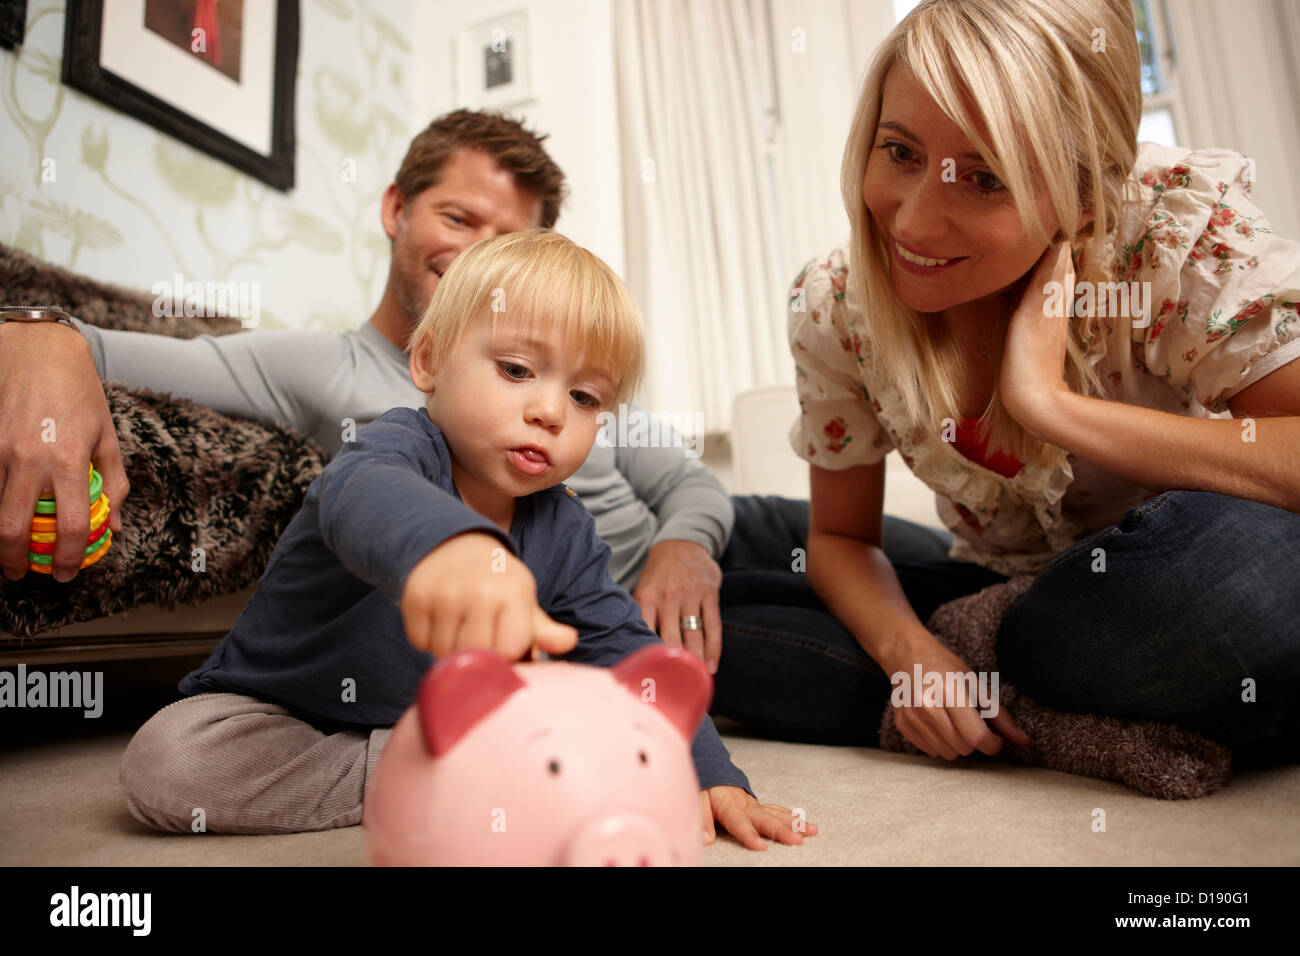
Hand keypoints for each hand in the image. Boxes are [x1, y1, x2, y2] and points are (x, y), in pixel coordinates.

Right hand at [0, 322, 128, 581]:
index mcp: (68, 460)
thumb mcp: (108, 438)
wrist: (39, 354)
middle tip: (24, 572)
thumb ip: (114, 485)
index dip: (65, 556)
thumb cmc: (80, 396)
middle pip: (12, 529)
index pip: (67, 524)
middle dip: (15, 561)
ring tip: (8, 554)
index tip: (65, 571)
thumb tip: (113, 527)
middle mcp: (29, 460)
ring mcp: (0, 452)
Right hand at [400, 531, 577, 660]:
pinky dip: (427, 638)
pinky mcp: (414, 598)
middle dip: (477, 654)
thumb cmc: (494, 579)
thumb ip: (543, 628)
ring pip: (444, 653)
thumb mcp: (522, 597)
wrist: (450, 541)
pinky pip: (420, 642)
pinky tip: (439, 617)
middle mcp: (479, 591)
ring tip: (459, 622)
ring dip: (450, 648)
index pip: (508, 652)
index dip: (504, 652)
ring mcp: (444, 594)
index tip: (502, 638)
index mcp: (514, 592)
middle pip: (475, 657)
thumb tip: (568, 642)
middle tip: (478, 631)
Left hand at [632, 540, 722, 673]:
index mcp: (646, 598)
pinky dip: (713, 648)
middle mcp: (667, 597)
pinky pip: (713, 625)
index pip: (645, 632)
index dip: (647, 656)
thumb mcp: (643, 589)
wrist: (681, 542)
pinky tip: (711, 666)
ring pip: (693, 634)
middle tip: (673, 688)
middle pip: (670, 638)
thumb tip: (632, 648)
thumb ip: (641, 615)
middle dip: (672, 665)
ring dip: (694, 661)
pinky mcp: (709, 593)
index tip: (648, 679)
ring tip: (694, 681)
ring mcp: (690, 595)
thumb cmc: (659, 575)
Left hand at [699, 786, 816, 850]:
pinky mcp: (759, 806)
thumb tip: (705, 839)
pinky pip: (777, 811)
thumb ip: (703, 820)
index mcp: (729, 804)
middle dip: (781, 830)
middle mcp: (746, 805)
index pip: (739, 822)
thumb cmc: (705, 789)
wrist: (712, 771)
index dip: (749, 834)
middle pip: (765, 819)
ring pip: (776, 814)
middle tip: (797, 840)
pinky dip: (791, 816)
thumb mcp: (697, 800)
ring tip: (811, 831)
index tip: (760, 846)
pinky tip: (804, 823)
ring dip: (793, 823)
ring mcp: (755, 805)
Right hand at [885, 631, 1030, 758]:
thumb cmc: (945, 667)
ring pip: (948, 754)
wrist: (907, 655)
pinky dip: (940, 743)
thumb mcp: (975, 684)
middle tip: (972, 723)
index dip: (993, 743)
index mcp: (950, 691)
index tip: (995, 737)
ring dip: (957, 744)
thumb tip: (1025, 741)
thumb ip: (1000, 715)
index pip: (977, 737)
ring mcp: (912, 715)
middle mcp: (927, 704)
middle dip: (974, 741)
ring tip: (954, 722)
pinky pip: (931, 751)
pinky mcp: (902, 724)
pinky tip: (938, 724)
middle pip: (964, 748)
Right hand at [1000, 241, 1074, 433]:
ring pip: (1053, 288)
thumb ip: (1047, 281)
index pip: (1060, 261)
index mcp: (1053, 300)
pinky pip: (1043, 305)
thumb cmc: (1030, 359)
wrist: (1034, 400)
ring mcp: (1048, 324)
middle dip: (1055, 251)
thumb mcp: (1035, 315)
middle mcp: (1054, 309)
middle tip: (1046, 229)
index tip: (1053, 217)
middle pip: (1059, 273)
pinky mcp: (1040, 338)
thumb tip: (1061, 245)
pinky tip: (1034, 290)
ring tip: (1039, 251)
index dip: (1058, 240)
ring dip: (1048, 269)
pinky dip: (1041, 290)